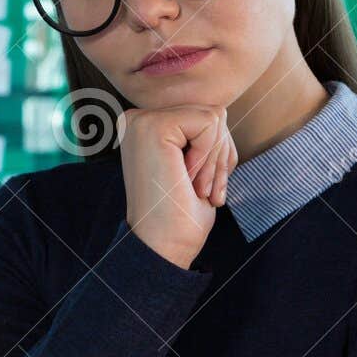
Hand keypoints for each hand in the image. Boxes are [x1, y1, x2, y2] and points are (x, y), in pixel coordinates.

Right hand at [119, 103, 237, 269]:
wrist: (162, 246)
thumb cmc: (180, 215)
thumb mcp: (194, 164)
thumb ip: (199, 134)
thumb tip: (219, 109)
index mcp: (144, 127)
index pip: (204, 117)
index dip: (216, 153)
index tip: (202, 188)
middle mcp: (137, 119)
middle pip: (212, 113)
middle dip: (219, 155)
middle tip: (201, 190)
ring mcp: (142, 120)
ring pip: (214, 117)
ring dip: (215, 159)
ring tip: (194, 187)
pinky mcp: (153, 126)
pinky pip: (209, 122)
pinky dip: (209, 156)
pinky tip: (188, 178)